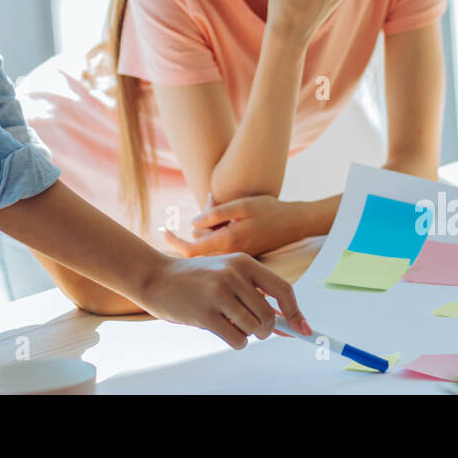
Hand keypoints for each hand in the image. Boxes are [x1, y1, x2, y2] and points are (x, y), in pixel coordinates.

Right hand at [133, 253, 310, 348]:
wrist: (155, 277)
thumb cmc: (195, 279)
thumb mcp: (227, 275)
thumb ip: (254, 294)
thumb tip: (287, 323)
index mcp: (243, 261)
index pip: (283, 289)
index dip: (296, 312)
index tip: (303, 329)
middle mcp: (233, 274)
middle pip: (269, 315)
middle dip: (266, 330)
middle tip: (254, 330)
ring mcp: (219, 293)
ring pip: (254, 329)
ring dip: (247, 335)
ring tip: (230, 323)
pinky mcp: (205, 313)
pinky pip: (237, 339)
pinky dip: (235, 341)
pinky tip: (222, 330)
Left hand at [161, 195, 308, 257]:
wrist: (296, 223)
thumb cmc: (270, 211)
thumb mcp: (242, 205)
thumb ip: (216, 214)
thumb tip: (192, 223)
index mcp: (227, 241)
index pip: (191, 249)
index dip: (173, 242)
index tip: (161, 230)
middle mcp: (229, 253)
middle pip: (199, 244)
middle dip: (198, 224)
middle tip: (212, 201)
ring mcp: (236, 256)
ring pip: (209, 244)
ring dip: (208, 226)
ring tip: (220, 203)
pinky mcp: (241, 254)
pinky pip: (221, 245)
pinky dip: (218, 231)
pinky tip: (229, 214)